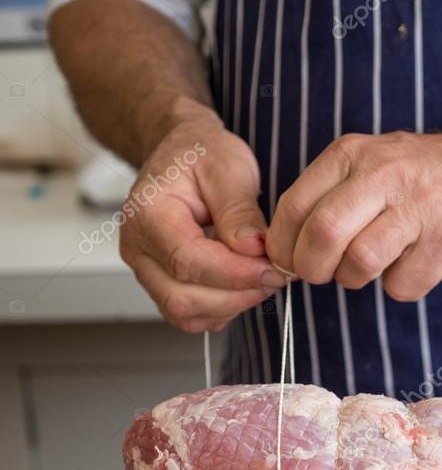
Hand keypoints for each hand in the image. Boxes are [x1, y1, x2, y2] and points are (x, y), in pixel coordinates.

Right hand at [120, 103, 286, 332]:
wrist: (182, 153)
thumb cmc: (200, 154)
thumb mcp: (228, 166)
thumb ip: (239, 211)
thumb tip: (253, 249)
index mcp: (147, 214)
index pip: (187, 260)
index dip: (234, 274)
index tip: (273, 270)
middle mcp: (138, 248)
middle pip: (183, 298)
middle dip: (236, 296)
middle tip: (274, 277)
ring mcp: (147, 271)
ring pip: (185, 314)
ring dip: (231, 306)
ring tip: (260, 279)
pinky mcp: (162, 286)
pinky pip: (190, 316)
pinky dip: (221, 309)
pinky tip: (242, 285)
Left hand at [266, 130, 441, 300]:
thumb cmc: (422, 180)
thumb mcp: (369, 166)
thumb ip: (326, 198)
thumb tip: (277, 251)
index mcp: (353, 154)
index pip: (293, 208)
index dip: (283, 248)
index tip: (291, 262)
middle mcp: (385, 174)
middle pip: (322, 237)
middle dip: (313, 270)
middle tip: (324, 275)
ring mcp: (421, 207)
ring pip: (360, 264)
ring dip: (357, 279)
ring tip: (373, 265)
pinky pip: (401, 286)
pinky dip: (400, 287)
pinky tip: (414, 265)